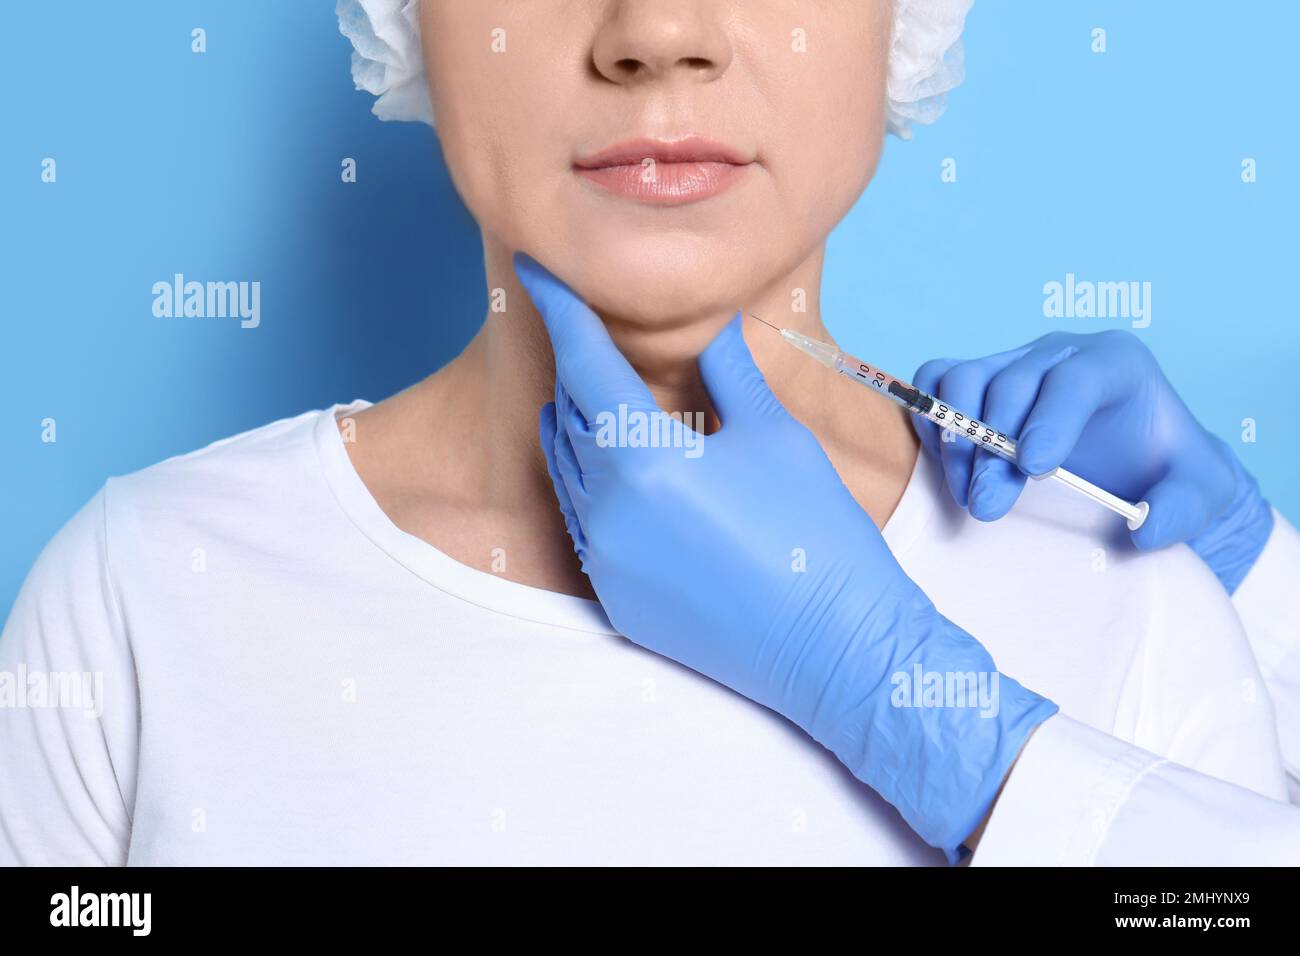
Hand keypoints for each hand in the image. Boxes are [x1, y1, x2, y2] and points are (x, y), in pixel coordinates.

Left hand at [516, 253, 1056, 859]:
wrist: (833, 648)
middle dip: (576, 365)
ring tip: (595, 391)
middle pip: (570, 415)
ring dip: (575, 424)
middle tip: (584, 327)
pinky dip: (588, 481)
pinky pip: (581, 522)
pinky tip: (615, 466)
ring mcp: (605, 560)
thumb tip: (712, 325)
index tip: (534, 269)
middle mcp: (608, 510)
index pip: (584, 363)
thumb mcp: (775, 437)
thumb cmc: (816, 535)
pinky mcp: (614, 598)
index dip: (558, 309)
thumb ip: (728, 374)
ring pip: (566, 470)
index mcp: (646, 460)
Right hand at [912, 330, 1273, 592]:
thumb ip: (1185, 508)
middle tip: (989, 506)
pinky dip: (932, 417)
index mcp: (1115, 363)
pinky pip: (936, 380)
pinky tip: (948, 464)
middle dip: (995, 450)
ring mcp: (1011, 363)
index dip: (1050, 420)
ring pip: (965, 379)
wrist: (1134, 465)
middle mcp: (1058, 354)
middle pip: (1011, 385)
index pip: (1075, 379)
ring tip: (968, 493)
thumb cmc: (1163, 470)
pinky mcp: (977, 382)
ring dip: (957, 439)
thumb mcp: (1200, 490)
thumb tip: (1143, 530)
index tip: (1035, 468)